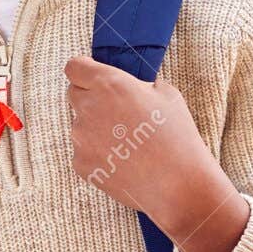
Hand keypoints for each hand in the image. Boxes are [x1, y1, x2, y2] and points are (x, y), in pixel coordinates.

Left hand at [65, 57, 249, 251]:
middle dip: (91, 99)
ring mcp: (81, 138)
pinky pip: (83, 151)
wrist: (178, 185)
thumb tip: (128, 85)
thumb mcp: (166, 94)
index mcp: (108, 84)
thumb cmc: (177, 136)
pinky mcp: (80, 164)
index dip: (84, 72)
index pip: (74, 67)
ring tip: (128, 144)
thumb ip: (137, 83)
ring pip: (80, 125)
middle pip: (74, 95)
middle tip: (118, 113)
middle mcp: (88, 108)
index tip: (93, 78)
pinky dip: (98, 154)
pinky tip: (123, 161)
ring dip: (96, 129)